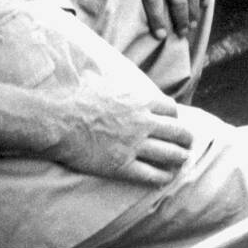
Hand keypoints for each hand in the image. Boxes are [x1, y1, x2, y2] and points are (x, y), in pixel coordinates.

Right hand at [52, 76, 193, 185]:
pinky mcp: (122, 166)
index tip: (174, 122)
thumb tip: (112, 69)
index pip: (171, 109)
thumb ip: (117, 81)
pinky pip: (150, 174)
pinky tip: (166, 178)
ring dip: (180, 158)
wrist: (59, 120)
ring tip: (183, 160)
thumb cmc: (78, 99)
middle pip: (177, 132)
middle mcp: (143, 123)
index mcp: (140, 101)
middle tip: (188, 143)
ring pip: (169, 154)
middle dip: (186, 139)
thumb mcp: (105, 81)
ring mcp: (134, 145)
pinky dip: (162, 177)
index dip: (175, 117)